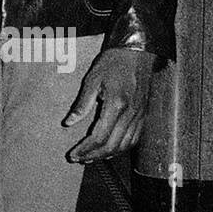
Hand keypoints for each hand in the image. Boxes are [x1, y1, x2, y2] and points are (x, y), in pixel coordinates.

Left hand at [64, 47, 156, 162]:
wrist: (137, 53)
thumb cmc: (113, 62)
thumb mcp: (92, 79)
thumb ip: (82, 104)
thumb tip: (68, 123)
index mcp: (117, 105)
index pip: (99, 136)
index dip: (85, 149)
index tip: (73, 154)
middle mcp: (131, 114)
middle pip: (112, 146)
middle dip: (93, 156)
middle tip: (78, 159)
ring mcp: (140, 116)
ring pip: (124, 146)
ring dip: (107, 155)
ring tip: (90, 158)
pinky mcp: (144, 116)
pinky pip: (134, 139)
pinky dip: (120, 148)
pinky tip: (109, 149)